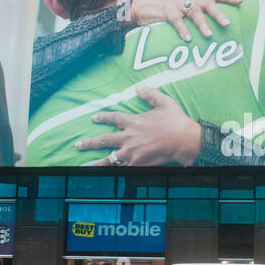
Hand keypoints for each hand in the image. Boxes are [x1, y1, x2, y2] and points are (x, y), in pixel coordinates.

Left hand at [75, 86, 202, 165]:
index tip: (93, 118)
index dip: (103, 117)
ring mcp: (133, 152)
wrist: (185, 141)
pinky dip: (113, 173)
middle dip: (90, 142)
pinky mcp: (139, 164)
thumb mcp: (165, 102)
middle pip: (105, 140)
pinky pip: (123, 169)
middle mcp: (130, 137)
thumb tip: (138, 88)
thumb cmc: (177, 121)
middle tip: (78, 144)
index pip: (114, 118)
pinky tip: (104, 176)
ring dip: (95, 162)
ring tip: (83, 166)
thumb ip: (150, 95)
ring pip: (110, 158)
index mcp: (134, 122)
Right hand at [127, 0, 243, 41]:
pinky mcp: (167, 12)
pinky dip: (183, 29)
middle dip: (219, 13)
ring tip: (209, 35)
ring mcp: (178, 5)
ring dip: (202, 24)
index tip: (241, 1)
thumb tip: (212, 32)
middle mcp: (190, 1)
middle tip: (228, 24)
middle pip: (208, 3)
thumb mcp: (185, 15)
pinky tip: (188, 39)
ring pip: (194, 12)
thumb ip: (197, 20)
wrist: (144, 9)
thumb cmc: (168, 15)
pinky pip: (177, 20)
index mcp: (196, 1)